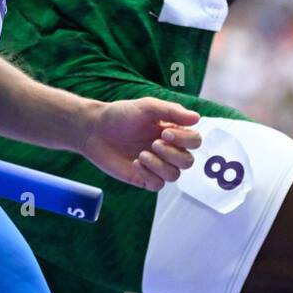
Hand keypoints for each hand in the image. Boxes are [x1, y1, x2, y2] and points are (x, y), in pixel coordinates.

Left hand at [79, 97, 201, 190]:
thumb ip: (172, 111)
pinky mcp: (143, 178)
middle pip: (188, 161)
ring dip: (160, 165)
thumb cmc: (122, 115)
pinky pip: (158, 185)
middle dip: (173, 154)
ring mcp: (156, 165)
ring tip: (141, 155)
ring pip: (174, 175)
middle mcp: (168, 150)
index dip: (185, 140)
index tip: (165, 132)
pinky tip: (135, 163)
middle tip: (154, 143)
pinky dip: (149, 175)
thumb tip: (197, 118)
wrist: (95, 130)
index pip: (194, 141)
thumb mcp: (147, 107)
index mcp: (173, 132)